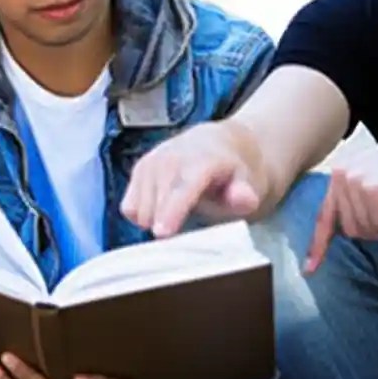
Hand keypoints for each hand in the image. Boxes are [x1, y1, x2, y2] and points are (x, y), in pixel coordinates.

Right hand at [121, 122, 263, 237]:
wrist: (218, 144)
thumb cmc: (232, 172)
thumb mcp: (248, 184)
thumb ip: (244, 196)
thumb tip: (243, 198)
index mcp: (203, 159)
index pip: (184, 186)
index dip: (172, 210)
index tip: (162, 233)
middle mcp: (172, 156)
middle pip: (157, 202)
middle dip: (166, 224)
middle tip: (186, 234)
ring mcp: (152, 161)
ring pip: (140, 208)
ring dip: (156, 220)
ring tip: (179, 216)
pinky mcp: (139, 170)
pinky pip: (129, 207)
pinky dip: (143, 215)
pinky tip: (162, 210)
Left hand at [306, 128, 377, 271]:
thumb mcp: (375, 181)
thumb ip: (356, 202)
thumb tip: (347, 231)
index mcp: (339, 175)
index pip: (325, 216)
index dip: (318, 245)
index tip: (310, 268)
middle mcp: (342, 177)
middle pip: (351, 230)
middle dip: (377, 229)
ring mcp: (356, 184)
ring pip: (369, 230)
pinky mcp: (373, 192)